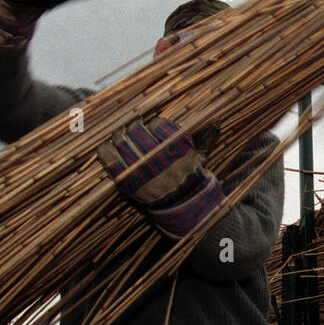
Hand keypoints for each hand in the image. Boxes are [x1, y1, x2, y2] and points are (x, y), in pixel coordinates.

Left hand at [96, 117, 223, 237]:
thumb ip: (208, 137)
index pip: (158, 124)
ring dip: (120, 135)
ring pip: (122, 141)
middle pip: (138, 130)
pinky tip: (108, 147)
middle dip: (135, 127)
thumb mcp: (201, 156)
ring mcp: (140, 169)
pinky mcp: (126, 180)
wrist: (180, 203)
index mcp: (176, 149)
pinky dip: (105, 150)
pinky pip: (108, 158)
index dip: (154, 124)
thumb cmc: (188, 174)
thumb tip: (219, 121)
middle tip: (135, 128)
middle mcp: (158, 158)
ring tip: (122, 135)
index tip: (153, 128)